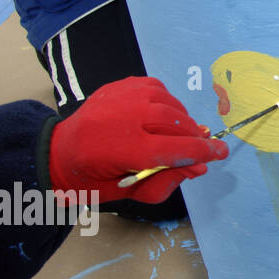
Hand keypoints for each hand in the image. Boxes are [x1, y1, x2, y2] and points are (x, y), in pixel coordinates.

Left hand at [49, 77, 228, 204]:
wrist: (58, 151)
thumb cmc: (93, 179)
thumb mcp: (127, 194)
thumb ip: (165, 181)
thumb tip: (200, 166)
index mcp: (120, 149)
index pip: (174, 149)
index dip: (202, 151)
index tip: (220, 152)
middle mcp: (122, 117)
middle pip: (176, 123)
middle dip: (194, 137)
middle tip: (200, 148)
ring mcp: (121, 96)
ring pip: (170, 105)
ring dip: (182, 121)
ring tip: (178, 135)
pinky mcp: (122, 85)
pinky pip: (159, 90)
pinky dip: (168, 104)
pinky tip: (160, 118)